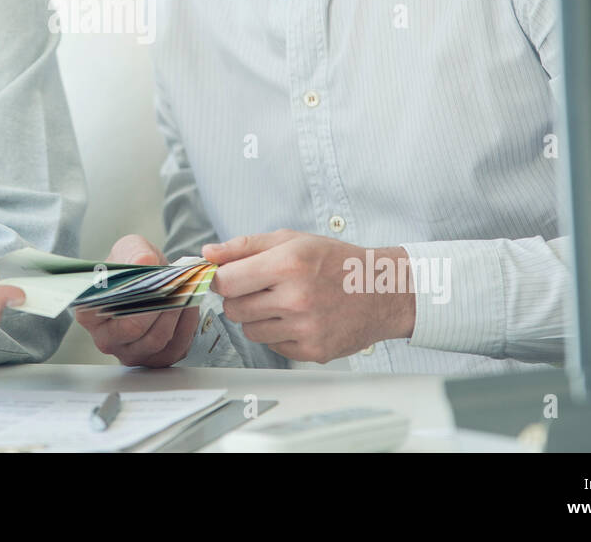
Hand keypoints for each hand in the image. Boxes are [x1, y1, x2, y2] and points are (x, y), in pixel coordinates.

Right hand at [73, 234, 198, 366]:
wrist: (153, 280)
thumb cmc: (135, 267)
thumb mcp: (131, 249)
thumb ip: (135, 253)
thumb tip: (144, 262)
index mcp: (89, 312)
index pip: (102, 311)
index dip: (128, 295)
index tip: (147, 280)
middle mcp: (106, 338)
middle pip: (132, 328)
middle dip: (158, 304)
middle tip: (174, 284)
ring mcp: (130, 352)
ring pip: (156, 339)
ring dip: (175, 313)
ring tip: (185, 291)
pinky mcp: (155, 360)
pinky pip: (175, 347)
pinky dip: (187, 324)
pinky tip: (189, 305)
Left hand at [205, 230, 415, 363]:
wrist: (383, 291)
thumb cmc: (336, 262)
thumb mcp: (292, 239)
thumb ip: (244, 245)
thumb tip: (207, 253)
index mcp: (288, 264)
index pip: (226, 281)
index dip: (222, 279)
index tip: (230, 277)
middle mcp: (296, 298)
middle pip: (233, 309)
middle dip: (240, 298)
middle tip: (262, 288)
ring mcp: (305, 328)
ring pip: (250, 331)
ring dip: (258, 317)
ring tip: (283, 302)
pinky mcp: (313, 351)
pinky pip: (272, 346)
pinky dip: (278, 333)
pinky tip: (299, 318)